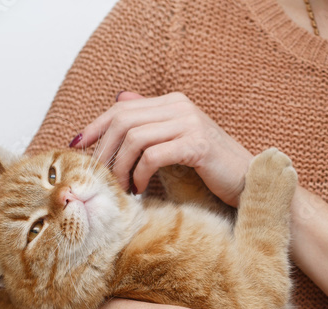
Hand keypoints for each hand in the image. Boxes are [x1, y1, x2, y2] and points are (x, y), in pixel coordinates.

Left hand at [71, 91, 252, 205]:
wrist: (250, 182)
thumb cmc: (212, 170)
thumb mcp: (176, 145)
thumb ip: (150, 125)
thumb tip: (118, 99)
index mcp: (173, 103)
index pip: (121, 109)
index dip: (95, 127)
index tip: (77, 148)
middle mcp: (179, 106)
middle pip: (123, 121)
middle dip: (105, 151)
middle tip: (101, 178)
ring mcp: (189, 123)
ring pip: (135, 138)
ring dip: (121, 167)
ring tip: (122, 188)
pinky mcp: (197, 144)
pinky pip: (153, 156)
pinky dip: (140, 175)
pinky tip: (141, 190)